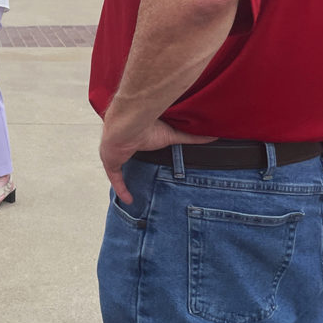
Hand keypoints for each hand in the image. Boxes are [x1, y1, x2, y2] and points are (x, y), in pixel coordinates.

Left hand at [100, 118, 215, 203]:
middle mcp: (122, 143)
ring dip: (123, 177)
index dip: (138, 150)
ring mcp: (114, 152)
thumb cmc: (149, 123)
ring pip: (117, 167)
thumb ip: (190, 137)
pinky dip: (121, 188)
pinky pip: (114, 177)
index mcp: (135, 135)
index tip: (146, 158)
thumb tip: (212, 136)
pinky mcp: (110, 161)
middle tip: (140, 177)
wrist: (128, 122)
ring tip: (132, 190)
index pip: (135, 143)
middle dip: (128, 163)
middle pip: (124, 157)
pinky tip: (129, 200)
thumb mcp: (172, 135)